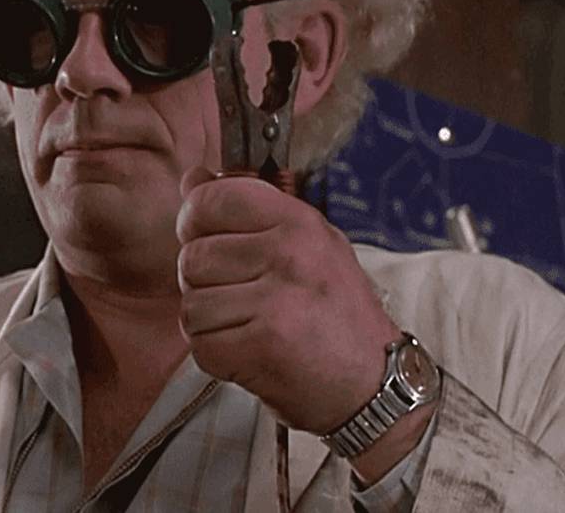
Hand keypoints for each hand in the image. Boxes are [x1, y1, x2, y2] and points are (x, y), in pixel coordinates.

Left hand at [176, 167, 400, 434]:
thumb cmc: (336, 314)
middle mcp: (289, 255)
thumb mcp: (306, 245)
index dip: (196, 219)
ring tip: (249, 327)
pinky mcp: (261, 346)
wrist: (373, 385)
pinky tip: (249, 353)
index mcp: (299, 222)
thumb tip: (192, 179)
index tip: (206, 237)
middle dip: (205, 283)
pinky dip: (216, 354)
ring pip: (191, 303)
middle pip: (193, 256)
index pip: (213, 198)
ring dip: (210, 323)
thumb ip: (248, 210)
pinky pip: (200, 343)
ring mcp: (275, 301)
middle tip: (243, 299)